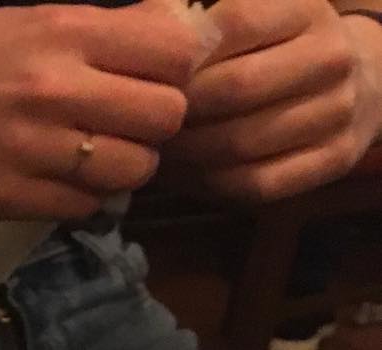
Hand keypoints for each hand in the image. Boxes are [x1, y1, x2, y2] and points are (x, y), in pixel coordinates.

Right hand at [0, 3, 208, 218]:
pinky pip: (84, 206)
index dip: (173, 71)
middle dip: (154, 125)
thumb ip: (89, 34)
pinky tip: (55, 184)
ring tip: (90, 161)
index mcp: (63, 31)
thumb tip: (167, 43)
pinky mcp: (10, 197)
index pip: (174, 52)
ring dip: (122, 169)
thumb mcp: (17, 24)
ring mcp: (33, 147)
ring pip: (133, 169)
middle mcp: (56, 87)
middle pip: (166, 115)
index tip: (149, 81)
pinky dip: (81, 200)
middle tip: (122, 127)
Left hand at [170, 0, 381, 199]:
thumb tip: (150, 37)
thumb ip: (199, 27)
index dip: (184, 56)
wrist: (350, 84)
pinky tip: (189, 173)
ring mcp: (338, 110)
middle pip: (235, 87)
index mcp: (305, 11)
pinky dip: (211, 183)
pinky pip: (257, 182)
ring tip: (161, 149)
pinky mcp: (334, 159)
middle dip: (180, 110)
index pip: (235, 24)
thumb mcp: (247, 22)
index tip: (153, 75)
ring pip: (241, 142)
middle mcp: (331, 57)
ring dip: (187, 153)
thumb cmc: (271, 52)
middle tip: (148, 122)